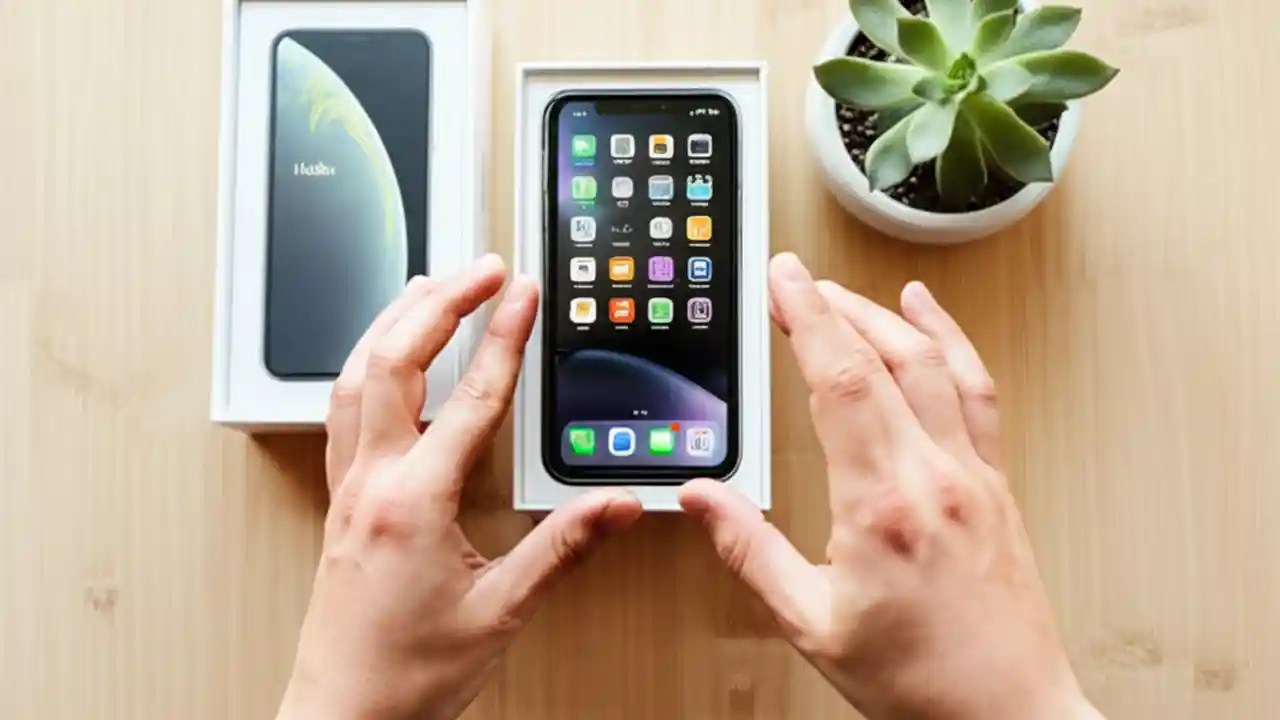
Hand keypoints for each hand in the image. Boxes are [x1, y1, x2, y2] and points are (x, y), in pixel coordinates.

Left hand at [277, 256, 642, 719]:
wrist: (342, 717)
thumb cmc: (406, 676)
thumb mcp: (500, 612)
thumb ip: (563, 549)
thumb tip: (616, 506)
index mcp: (413, 503)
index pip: (468, 400)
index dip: (502, 339)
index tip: (520, 295)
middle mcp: (371, 484)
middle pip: (393, 363)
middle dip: (438, 303)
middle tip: (478, 268)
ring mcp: (347, 490)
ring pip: (355, 379)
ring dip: (393, 324)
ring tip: (430, 288)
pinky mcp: (339, 503)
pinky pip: (344, 412)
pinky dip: (368, 367)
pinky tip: (384, 362)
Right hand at [681, 254, 1100, 719]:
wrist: (1009, 715)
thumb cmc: (920, 682)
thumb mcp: (811, 624)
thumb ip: (749, 552)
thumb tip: (704, 498)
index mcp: (882, 506)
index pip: (839, 382)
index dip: (807, 318)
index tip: (783, 281)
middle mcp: (935, 477)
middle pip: (883, 358)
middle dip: (833, 305)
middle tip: (796, 277)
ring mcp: (974, 476)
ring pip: (934, 365)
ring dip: (886, 317)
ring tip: (848, 290)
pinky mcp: (996, 486)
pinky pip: (978, 394)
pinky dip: (953, 345)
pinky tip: (933, 323)